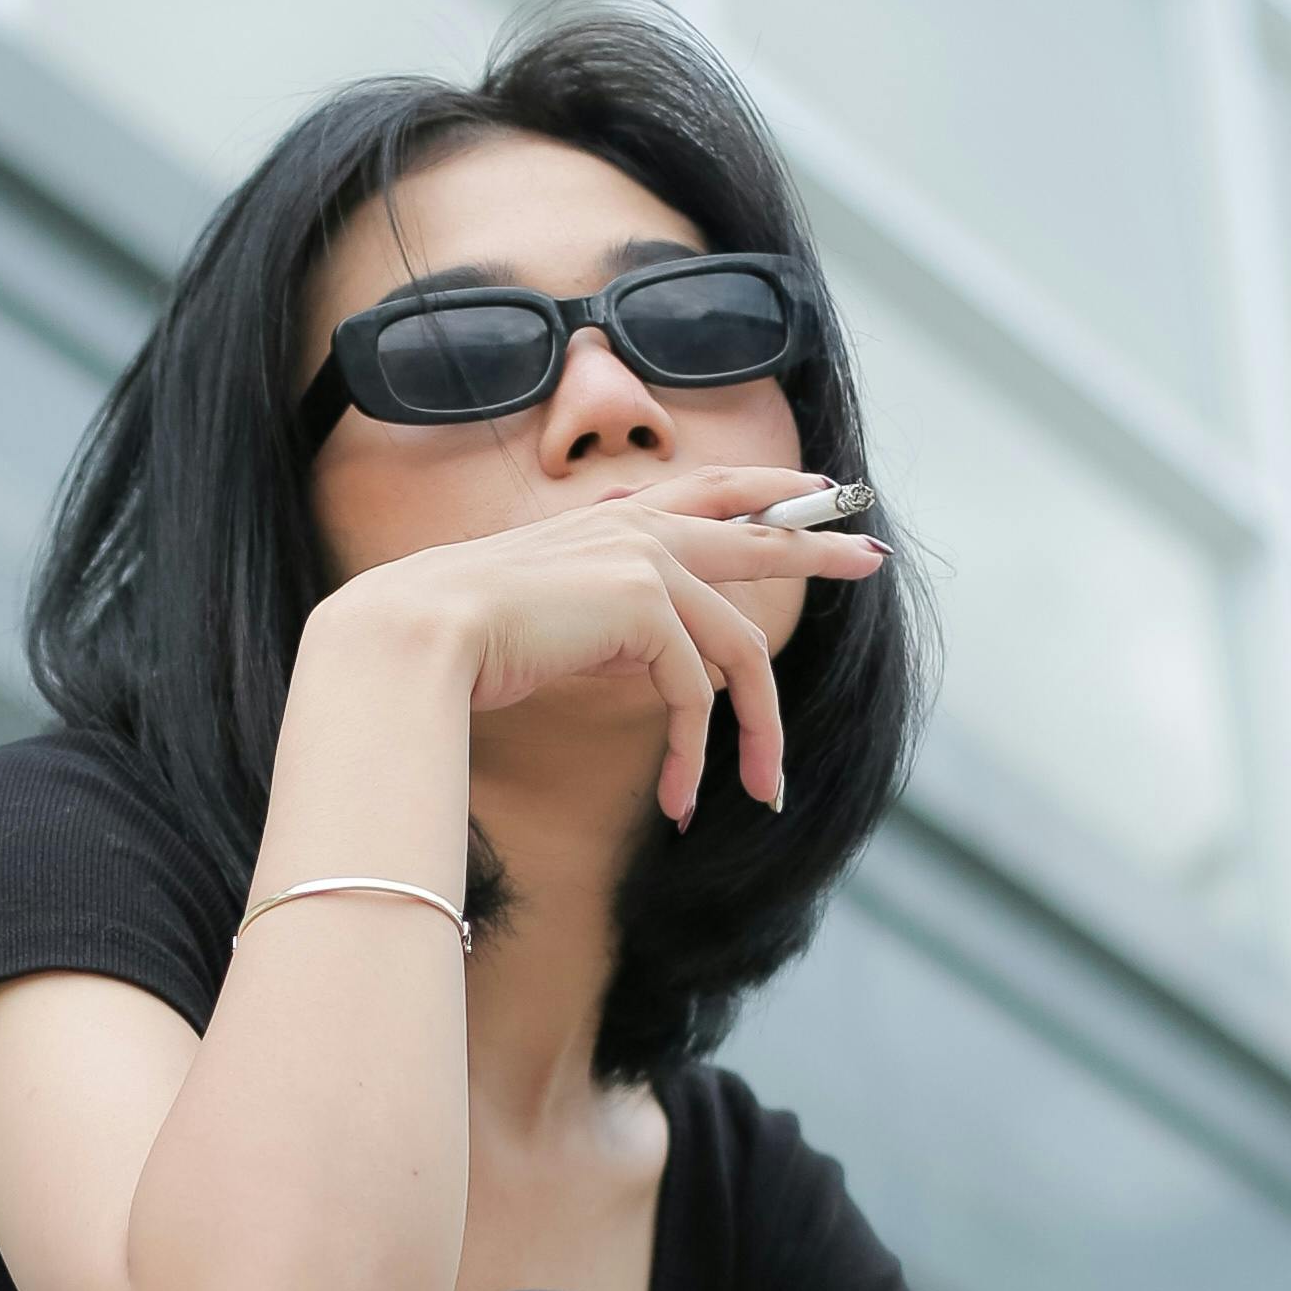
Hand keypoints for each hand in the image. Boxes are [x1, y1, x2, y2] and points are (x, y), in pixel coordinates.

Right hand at [322, 468, 882, 825]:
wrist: (417, 635)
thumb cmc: (461, 637)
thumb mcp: (549, 615)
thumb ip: (607, 616)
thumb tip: (655, 653)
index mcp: (614, 521)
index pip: (711, 489)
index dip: (771, 490)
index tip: (821, 494)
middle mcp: (639, 527)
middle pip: (757, 536)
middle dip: (820, 552)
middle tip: (873, 560)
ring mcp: (646, 560)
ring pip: (740, 649)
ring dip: (759, 731)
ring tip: (766, 790)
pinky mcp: (646, 605)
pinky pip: (697, 694)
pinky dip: (694, 757)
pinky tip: (678, 801)